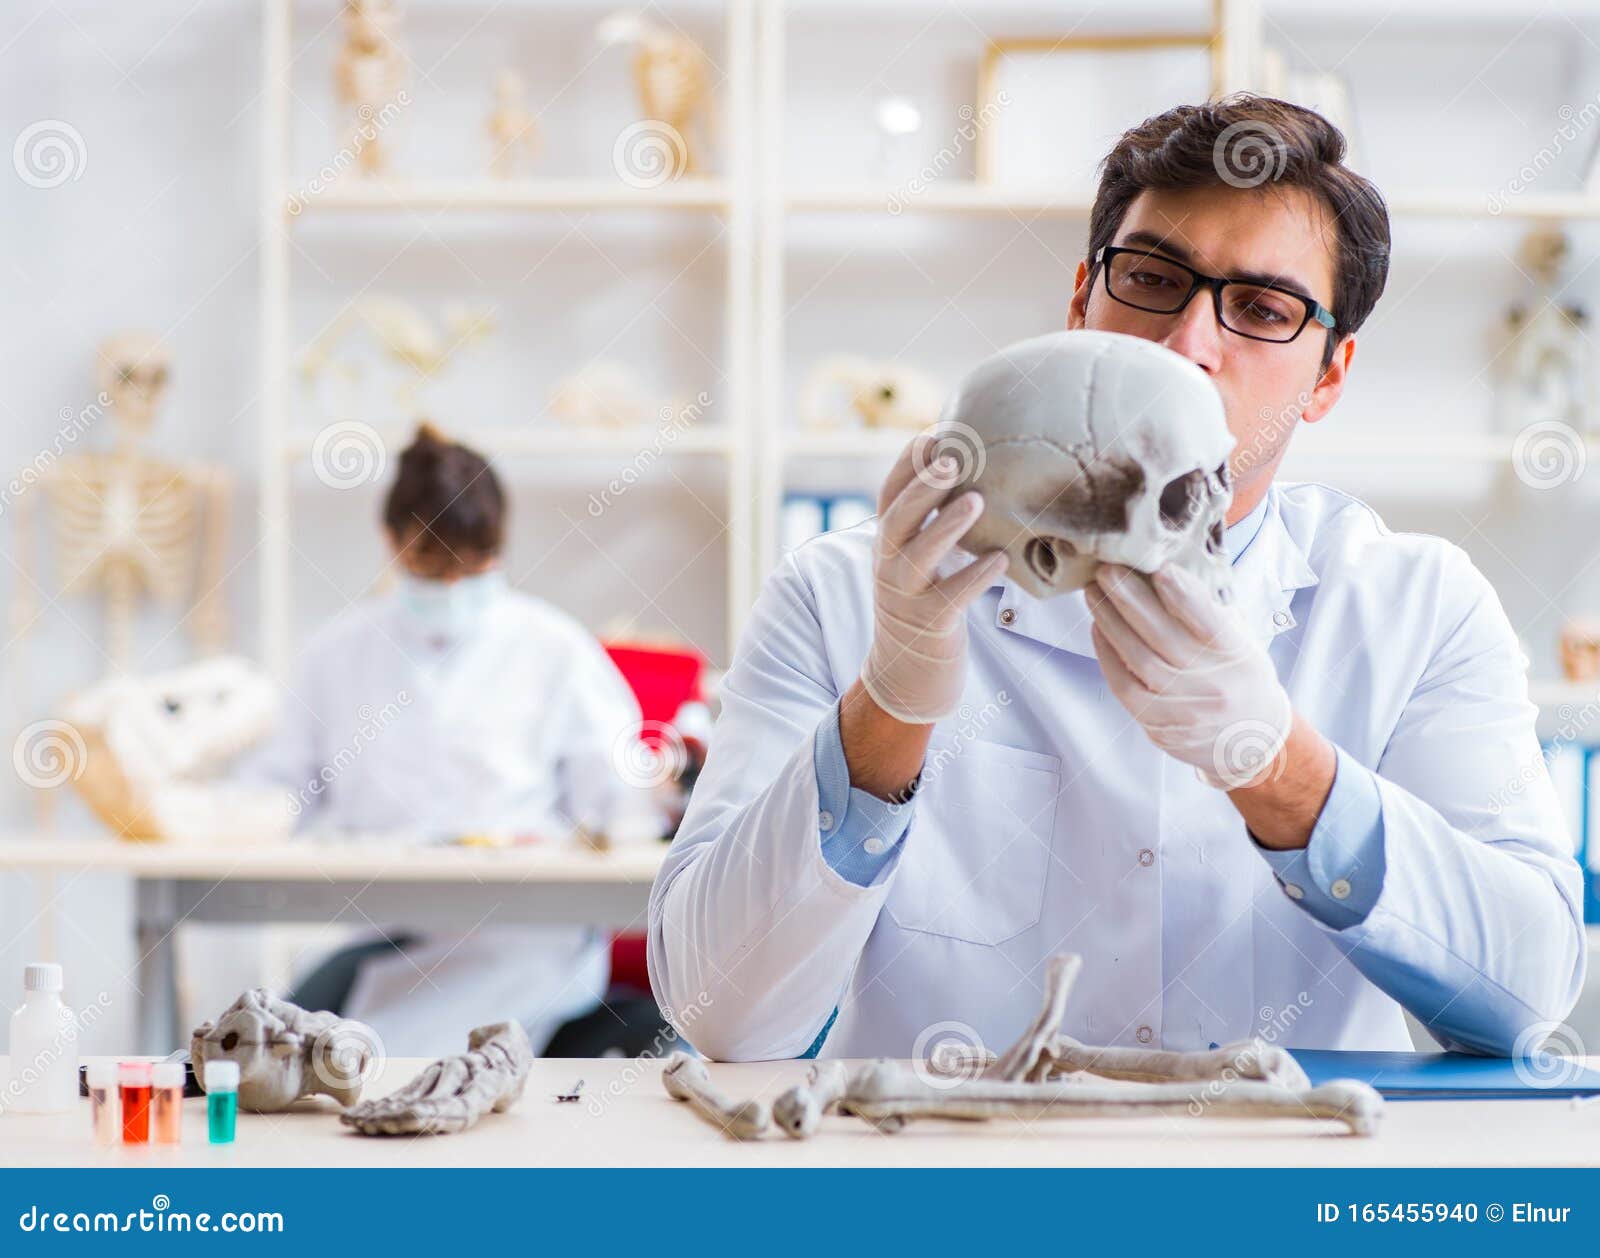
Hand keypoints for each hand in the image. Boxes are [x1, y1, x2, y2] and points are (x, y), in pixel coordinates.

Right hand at [859, 435, 1007, 724]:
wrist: (908, 672)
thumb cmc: (927, 602)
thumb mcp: (922, 557)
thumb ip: (937, 521)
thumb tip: (980, 469)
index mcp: (888, 541)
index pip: (889, 494)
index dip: (907, 463)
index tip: (933, 432)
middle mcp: (889, 563)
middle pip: (898, 518)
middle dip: (922, 487)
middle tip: (951, 459)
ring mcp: (905, 595)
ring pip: (920, 555)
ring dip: (947, 526)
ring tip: (978, 500)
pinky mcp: (929, 624)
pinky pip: (951, 597)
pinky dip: (975, 577)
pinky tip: (1001, 560)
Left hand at [1087, 562, 1292, 788]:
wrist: (1251, 740)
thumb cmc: (1240, 676)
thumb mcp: (1241, 640)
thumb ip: (1210, 611)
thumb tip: (1166, 567)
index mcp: (1240, 657)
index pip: (1211, 623)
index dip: (1184, 596)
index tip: (1160, 568)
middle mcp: (1214, 685)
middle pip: (1164, 637)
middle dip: (1130, 599)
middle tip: (1106, 570)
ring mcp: (1185, 709)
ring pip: (1138, 660)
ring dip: (1110, 622)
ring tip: (1094, 594)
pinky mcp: (1160, 727)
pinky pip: (1124, 686)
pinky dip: (1107, 655)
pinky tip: (1098, 628)